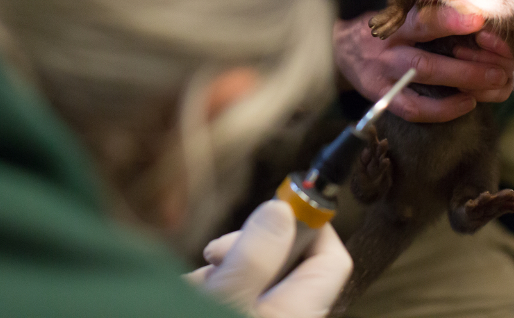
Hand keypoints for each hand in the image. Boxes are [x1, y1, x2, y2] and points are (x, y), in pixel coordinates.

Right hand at [185, 200, 351, 317]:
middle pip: (280, 267)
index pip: (331, 261)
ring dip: (214, 279)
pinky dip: (204, 296)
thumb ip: (255, 254)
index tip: (277, 206)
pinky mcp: (235, 316)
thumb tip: (283, 210)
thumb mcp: (226, 297)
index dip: (312, 225)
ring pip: (244, 284)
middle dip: (240, 254)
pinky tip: (181, 300)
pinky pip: (226, 300)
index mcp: (300, 315)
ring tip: (186, 293)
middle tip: (211, 257)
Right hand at [334, 0, 513, 122]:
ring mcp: (384, 72)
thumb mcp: (403, 11)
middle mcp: (389, 44)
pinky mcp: (382, 96)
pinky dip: (443, 109)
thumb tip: (485, 13)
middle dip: (467, 60)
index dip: (449, 19)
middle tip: (502, 65)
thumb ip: (436, 13)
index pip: (422, 17)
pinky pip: (413, 107)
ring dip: (463, 81)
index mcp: (396, 19)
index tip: (479, 18)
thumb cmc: (388, 29)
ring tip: (495, 82)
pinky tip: (468, 103)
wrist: (341, 48)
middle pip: (425, 52)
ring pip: (424, 76)